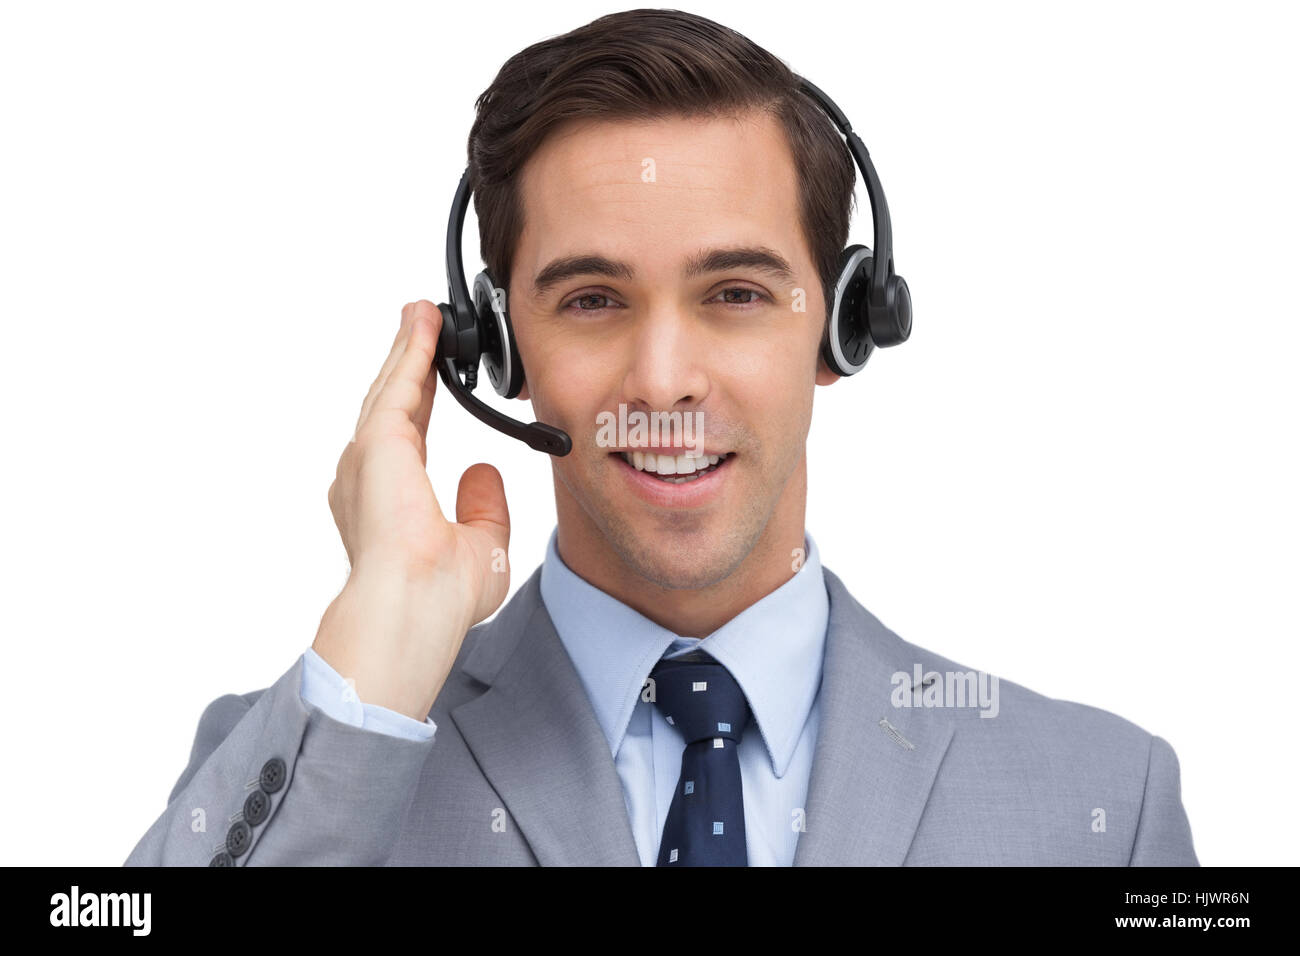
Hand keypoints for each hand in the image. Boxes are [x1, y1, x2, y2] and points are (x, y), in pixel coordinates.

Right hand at [312, 301, 511, 719]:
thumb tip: (482, 471)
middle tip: (422, 326)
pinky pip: (399, 384)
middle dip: (408, 362)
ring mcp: (367, 459)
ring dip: (408, 348)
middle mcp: (369, 477)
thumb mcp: (482, 547)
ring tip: (422, 314)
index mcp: (390, 501)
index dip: (422, 399)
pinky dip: (412, 350)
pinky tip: (424, 323)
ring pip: (392, 387)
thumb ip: (483, 508)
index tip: (434, 372)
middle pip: (393, 402)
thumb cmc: (439, 598)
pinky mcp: (377, 444)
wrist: (413, 610)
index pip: (410, 436)